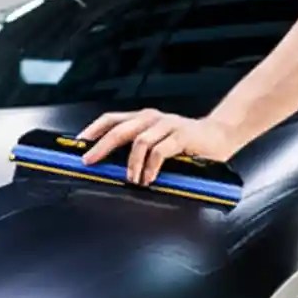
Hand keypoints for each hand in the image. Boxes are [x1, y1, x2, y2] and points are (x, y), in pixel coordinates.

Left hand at [77, 109, 244, 184]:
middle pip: (119, 129)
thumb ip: (137, 150)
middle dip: (101, 146)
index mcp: (143, 118)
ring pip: (139, 141)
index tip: (78, 144)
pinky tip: (149, 178)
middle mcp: (152, 118)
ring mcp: (167, 125)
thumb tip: (110, 168)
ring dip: (131, 163)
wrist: (220, 135)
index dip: (92, 130)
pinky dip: (151, 167)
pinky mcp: (182, 135)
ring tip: (131, 179)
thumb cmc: (186, 143)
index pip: (111, 119)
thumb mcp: (156, 144)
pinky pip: (160, 151)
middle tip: (90, 161)